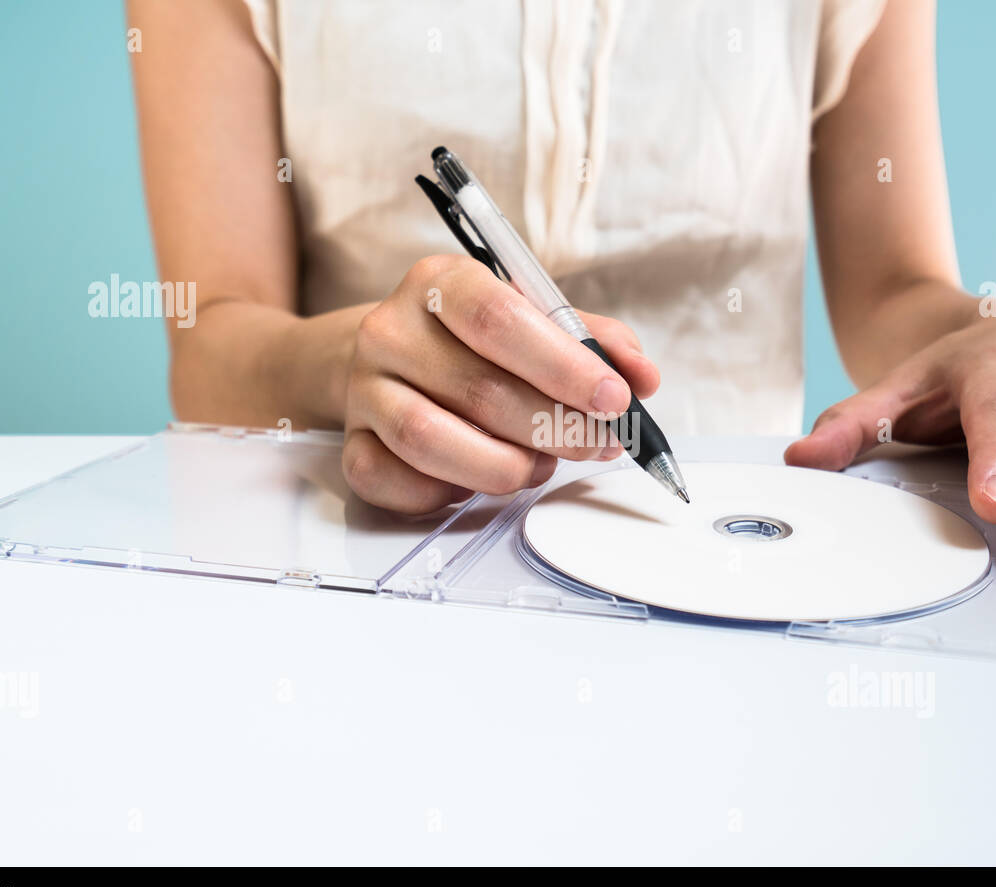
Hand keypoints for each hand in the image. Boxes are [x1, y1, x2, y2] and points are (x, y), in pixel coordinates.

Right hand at [341, 255, 658, 512]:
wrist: (387, 355)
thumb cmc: (474, 341)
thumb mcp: (534, 319)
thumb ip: (593, 341)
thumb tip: (643, 376)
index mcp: (442, 283)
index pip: (500, 320)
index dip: (563, 366)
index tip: (614, 399)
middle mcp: (392, 330)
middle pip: (478, 389)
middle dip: (555, 427)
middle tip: (597, 443)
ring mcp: (366, 390)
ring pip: (431, 441)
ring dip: (503, 467)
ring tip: (538, 465)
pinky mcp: (352, 444)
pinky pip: (394, 483)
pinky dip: (446, 494)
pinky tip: (475, 482)